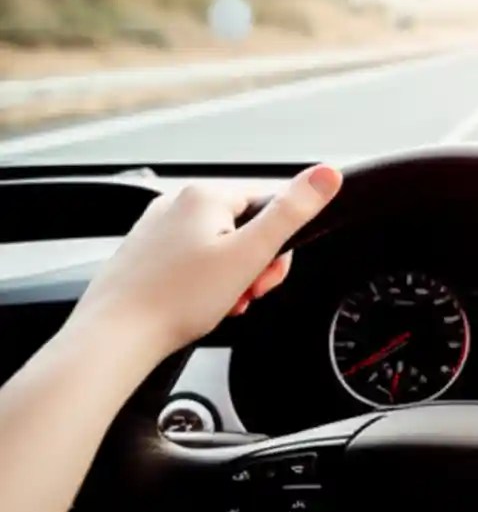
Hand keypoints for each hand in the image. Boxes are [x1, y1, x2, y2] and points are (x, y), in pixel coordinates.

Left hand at [65, 165, 341, 360]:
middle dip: (253, 265)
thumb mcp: (250, 255)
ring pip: (219, 248)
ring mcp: (157, 227)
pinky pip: (192, 261)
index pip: (269, 205)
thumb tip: (327, 174)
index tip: (264, 274)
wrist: (116, 337)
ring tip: (218, 303)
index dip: (277, 246)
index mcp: (205, 195)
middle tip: (244, 293)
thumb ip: (292, 213)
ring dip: (231, 279)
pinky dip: (203, 284)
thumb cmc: (177, 299)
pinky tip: (197, 305)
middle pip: (245, 228)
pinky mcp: (145, 253)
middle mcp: (177, 202)